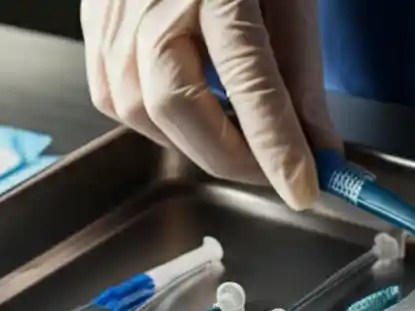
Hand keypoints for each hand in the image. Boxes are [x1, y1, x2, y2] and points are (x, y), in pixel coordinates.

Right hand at [81, 0, 339, 209]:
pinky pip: (114, 95)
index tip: (304, 188)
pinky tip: (191, 115)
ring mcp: (114, 10)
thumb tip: (319, 149)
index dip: (277, 144)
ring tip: (238, 142)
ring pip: (139, 109)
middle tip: (276, 173)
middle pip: (175, 103)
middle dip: (231, 157)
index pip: (249, 78)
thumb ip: (301, 76)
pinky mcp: (95, 21)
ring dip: (194, 141)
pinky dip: (156, 121)